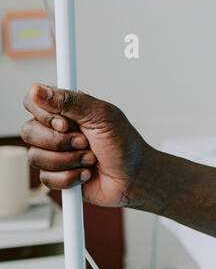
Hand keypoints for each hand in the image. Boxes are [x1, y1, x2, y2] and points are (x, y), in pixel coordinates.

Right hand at [21, 83, 151, 208]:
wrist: (135, 177)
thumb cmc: (124, 143)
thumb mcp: (101, 115)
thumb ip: (70, 101)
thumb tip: (37, 89)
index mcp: (65, 110)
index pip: (32, 102)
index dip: (45, 115)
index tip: (67, 123)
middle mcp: (55, 130)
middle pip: (29, 132)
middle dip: (61, 142)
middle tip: (86, 143)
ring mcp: (54, 154)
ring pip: (36, 157)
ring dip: (69, 160)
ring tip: (91, 159)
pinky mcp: (56, 176)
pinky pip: (46, 178)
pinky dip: (70, 178)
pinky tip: (86, 174)